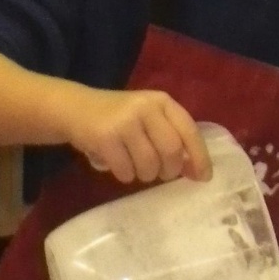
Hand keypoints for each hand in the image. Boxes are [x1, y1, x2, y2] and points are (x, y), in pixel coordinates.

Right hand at [64, 88, 209, 183]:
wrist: (75, 108)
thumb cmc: (120, 118)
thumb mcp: (149, 118)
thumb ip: (172, 137)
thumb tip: (197, 171)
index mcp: (163, 102)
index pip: (190, 131)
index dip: (199, 157)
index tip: (203, 178)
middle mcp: (146, 107)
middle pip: (172, 150)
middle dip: (169, 170)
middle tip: (161, 174)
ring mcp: (125, 120)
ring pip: (149, 164)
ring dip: (145, 175)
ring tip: (136, 167)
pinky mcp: (105, 136)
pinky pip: (126, 170)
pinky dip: (125, 175)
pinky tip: (118, 165)